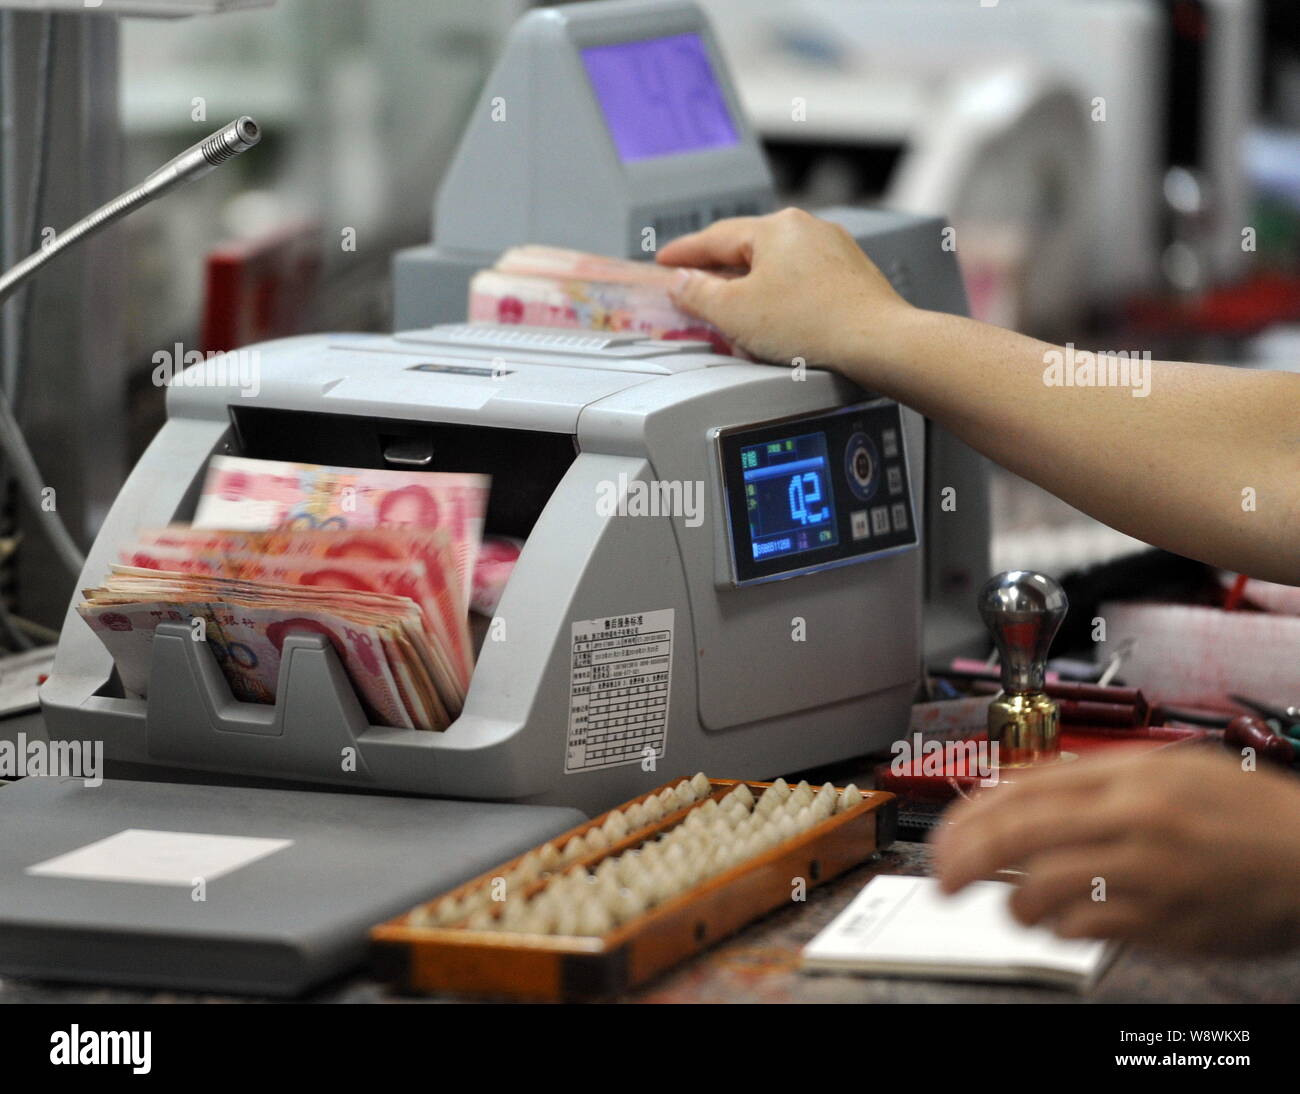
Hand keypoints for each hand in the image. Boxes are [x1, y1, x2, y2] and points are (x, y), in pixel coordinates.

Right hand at [656, 208, 912, 370]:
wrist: (878, 343)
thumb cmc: (816, 323)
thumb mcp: (736, 313)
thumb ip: (699, 295)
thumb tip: (682, 283)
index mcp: (776, 227)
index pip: (715, 237)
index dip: (684, 253)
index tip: (666, 262)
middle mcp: (808, 229)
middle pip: (747, 250)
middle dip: (719, 274)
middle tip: (695, 293)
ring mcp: (835, 251)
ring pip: (777, 267)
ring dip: (752, 290)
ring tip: (738, 318)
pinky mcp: (851, 277)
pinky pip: (803, 282)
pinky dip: (782, 298)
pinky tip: (779, 323)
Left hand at [931, 746, 1299, 954]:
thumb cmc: (1249, 814)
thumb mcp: (1173, 769)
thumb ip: (1101, 777)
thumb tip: (1029, 790)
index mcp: (1130, 773)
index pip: (1022, 787)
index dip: (971, 813)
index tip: (947, 834)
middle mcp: (1132, 816)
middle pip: (1017, 832)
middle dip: (963, 857)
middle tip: (943, 879)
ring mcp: (1146, 870)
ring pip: (1040, 886)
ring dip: (1013, 902)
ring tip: (1016, 905)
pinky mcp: (1163, 921)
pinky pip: (1083, 927)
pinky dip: (1058, 927)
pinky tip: (1060, 923)